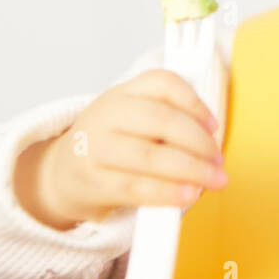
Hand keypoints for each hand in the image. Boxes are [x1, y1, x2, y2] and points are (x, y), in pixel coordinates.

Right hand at [15, 69, 228, 229]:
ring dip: (191, 170)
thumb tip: (212, 144)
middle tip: (218, 161)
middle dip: (199, 142)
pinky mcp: (92, 182)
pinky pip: (136, 188)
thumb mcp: (132, 120)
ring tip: (213, 180)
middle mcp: (107, 114)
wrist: (60, 174)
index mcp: (123, 93)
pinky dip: (167, 193)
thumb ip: (168, 122)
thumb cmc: (111, 145)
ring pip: (150, 156)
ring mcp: (95, 147)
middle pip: (161, 120)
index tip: (213, 125)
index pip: (163, 83)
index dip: (194, 102)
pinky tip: (188, 195)